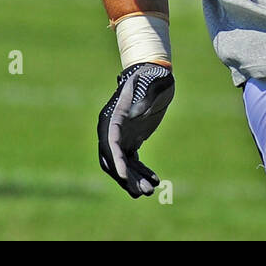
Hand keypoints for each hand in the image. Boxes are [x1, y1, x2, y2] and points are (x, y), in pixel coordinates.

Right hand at [97, 62, 174, 198]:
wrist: (155, 74)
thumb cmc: (153, 77)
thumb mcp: (153, 84)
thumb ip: (147, 96)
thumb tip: (139, 111)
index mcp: (113, 117)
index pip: (110, 143)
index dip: (116, 160)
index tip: (125, 177)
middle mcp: (111, 129)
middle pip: (113, 159)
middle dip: (126, 177)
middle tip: (142, 191)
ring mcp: (120, 135)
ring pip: (122, 164)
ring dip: (135, 179)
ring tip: (150, 191)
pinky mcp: (130, 139)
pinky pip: (132, 161)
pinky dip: (141, 172)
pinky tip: (155, 180)